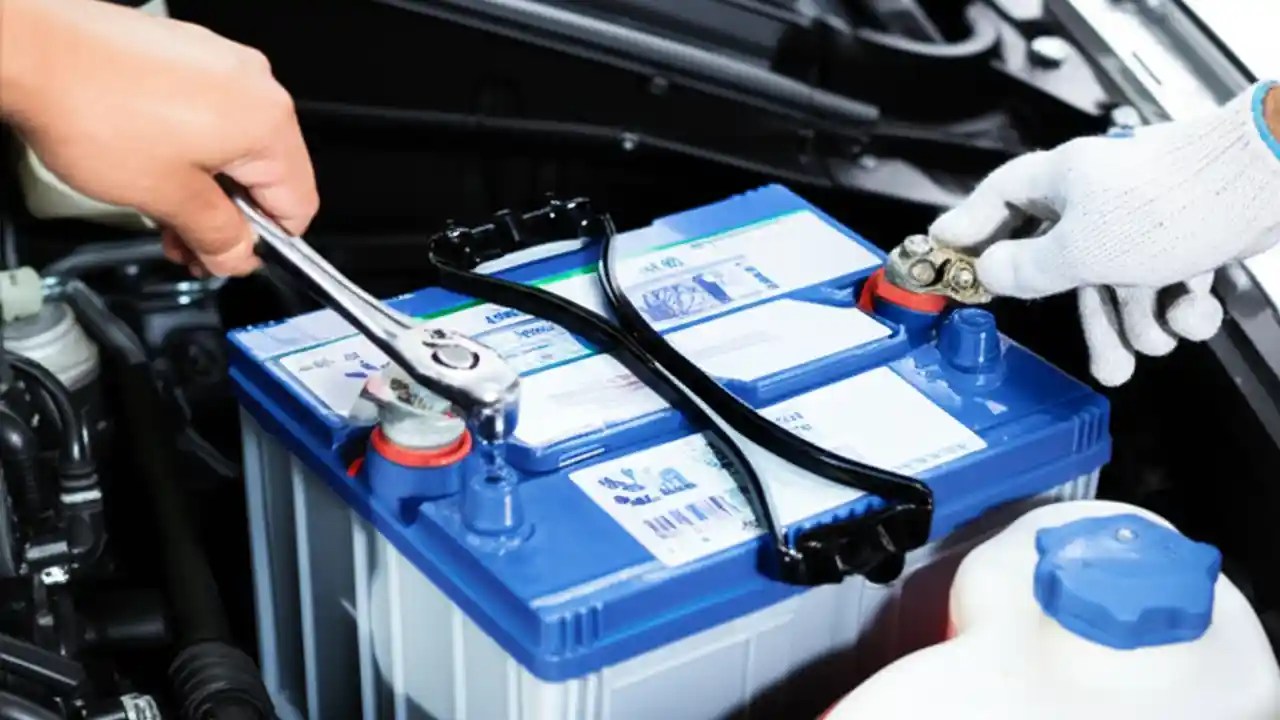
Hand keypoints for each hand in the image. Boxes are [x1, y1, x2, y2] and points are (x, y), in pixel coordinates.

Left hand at [0, 0, 317, 275]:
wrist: (31, 50)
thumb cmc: (93, 108)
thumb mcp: (168, 198)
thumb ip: (218, 237)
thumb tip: (239, 256)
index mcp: (268, 123)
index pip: (297, 205)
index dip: (265, 244)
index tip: (228, 256)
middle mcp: (255, 85)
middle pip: (265, 175)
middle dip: (226, 218)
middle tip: (186, 242)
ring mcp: (221, 63)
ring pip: (233, 146)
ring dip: (204, 187)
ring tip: (161, 207)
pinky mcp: (188, 54)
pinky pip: (208, 113)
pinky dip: (187, 147)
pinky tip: (149, 162)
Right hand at [929, 82, 1279, 385]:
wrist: (1262, 184)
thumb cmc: (1170, 201)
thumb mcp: (1079, 249)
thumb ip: (1026, 268)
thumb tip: (990, 273)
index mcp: (1061, 183)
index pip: (998, 199)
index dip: (970, 227)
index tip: (947, 252)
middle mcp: (1098, 199)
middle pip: (1066, 268)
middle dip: (1088, 322)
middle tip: (1083, 354)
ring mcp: (1142, 222)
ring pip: (1122, 288)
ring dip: (1137, 326)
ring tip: (1146, 347)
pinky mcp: (1184, 238)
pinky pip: (1166, 287)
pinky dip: (1179, 309)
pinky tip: (1190, 310)